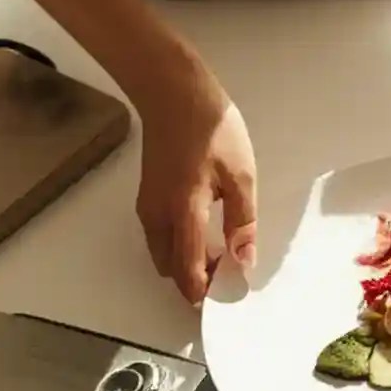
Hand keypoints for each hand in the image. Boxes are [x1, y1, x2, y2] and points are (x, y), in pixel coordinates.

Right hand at [133, 66, 257, 304]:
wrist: (173, 92)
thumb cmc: (213, 129)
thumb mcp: (241, 175)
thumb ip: (243, 222)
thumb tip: (244, 261)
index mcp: (184, 213)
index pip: (189, 270)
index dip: (205, 292)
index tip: (227, 298)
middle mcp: (157, 216)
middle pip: (171, 269)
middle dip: (195, 281)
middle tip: (228, 276)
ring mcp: (147, 207)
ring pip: (162, 254)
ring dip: (186, 265)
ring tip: (220, 256)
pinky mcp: (146, 197)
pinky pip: (159, 237)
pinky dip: (178, 248)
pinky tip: (204, 236)